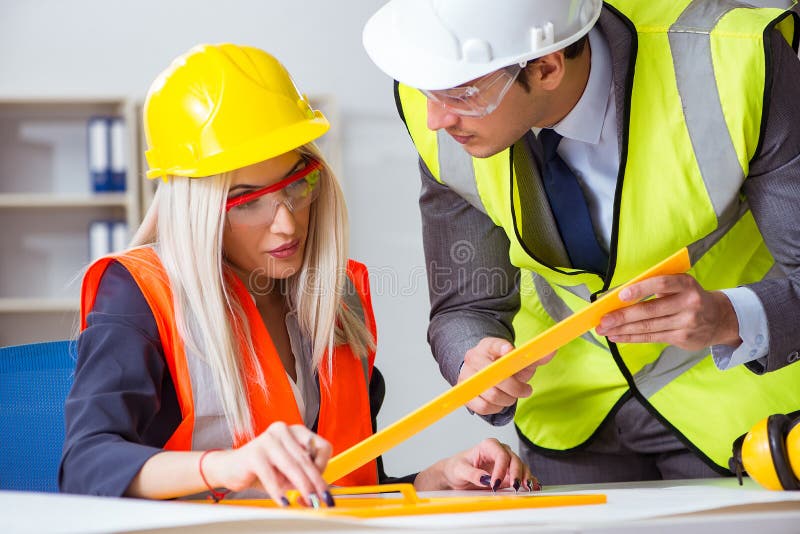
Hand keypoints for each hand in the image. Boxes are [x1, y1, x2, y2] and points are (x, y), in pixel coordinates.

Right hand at [202, 421, 331, 505]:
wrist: (231, 467)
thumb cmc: (262, 468)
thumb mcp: (288, 470)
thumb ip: (303, 475)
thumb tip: (318, 492)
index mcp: (295, 431)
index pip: (322, 447)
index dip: (324, 467)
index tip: (322, 484)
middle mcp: (283, 430)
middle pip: (308, 459)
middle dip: (316, 483)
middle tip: (322, 499)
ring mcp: (268, 440)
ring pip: (293, 467)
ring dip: (302, 487)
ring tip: (308, 501)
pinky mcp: (254, 453)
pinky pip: (271, 476)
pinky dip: (279, 491)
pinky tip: (283, 501)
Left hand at [414, 438, 539, 491]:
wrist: (455, 474)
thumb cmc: (456, 468)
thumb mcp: (460, 470)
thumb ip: (472, 474)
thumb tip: (485, 479)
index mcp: (488, 446)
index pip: (501, 455)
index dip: (501, 469)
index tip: (495, 484)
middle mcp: (499, 451)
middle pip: (514, 459)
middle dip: (517, 473)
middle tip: (515, 487)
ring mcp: (506, 463)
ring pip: (521, 467)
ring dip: (525, 477)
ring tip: (525, 488)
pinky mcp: (509, 474)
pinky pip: (522, 475)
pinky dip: (528, 480)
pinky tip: (533, 487)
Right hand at [458, 337, 554, 414]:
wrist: (480, 371)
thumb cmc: (501, 365)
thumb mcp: (518, 359)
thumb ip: (535, 357)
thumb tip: (552, 351)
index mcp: (488, 346)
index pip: (493, 345)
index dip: (501, 348)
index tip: (510, 350)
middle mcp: (473, 359)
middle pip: (495, 376)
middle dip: (516, 387)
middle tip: (526, 390)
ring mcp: (466, 376)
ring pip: (491, 395)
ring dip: (508, 400)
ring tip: (512, 396)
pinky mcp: (465, 393)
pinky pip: (483, 407)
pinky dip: (496, 408)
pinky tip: (500, 403)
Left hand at [595, 273, 740, 349]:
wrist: (719, 318)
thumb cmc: (688, 297)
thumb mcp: (679, 286)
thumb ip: (655, 288)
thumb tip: (619, 296)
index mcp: (686, 284)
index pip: (662, 284)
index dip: (641, 289)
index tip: (621, 295)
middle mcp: (689, 303)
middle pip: (650, 310)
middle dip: (622, 316)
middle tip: (602, 320)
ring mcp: (687, 323)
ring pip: (648, 327)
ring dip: (622, 329)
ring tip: (604, 330)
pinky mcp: (683, 338)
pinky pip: (652, 337)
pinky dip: (632, 337)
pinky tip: (617, 336)